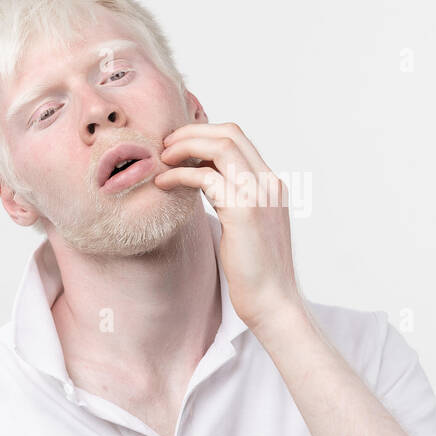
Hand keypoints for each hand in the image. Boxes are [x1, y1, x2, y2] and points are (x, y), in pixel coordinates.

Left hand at [154, 122, 301, 330]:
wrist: (273, 302)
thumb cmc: (256, 271)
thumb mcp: (248, 226)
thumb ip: (234, 199)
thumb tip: (206, 182)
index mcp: (272, 184)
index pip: (238, 138)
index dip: (203, 133)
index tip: (178, 145)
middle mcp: (269, 183)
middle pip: (229, 133)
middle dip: (191, 133)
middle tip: (164, 147)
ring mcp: (259, 195)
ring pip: (220, 147)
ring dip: (184, 147)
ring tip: (162, 160)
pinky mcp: (243, 211)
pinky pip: (205, 177)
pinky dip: (179, 174)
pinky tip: (163, 184)